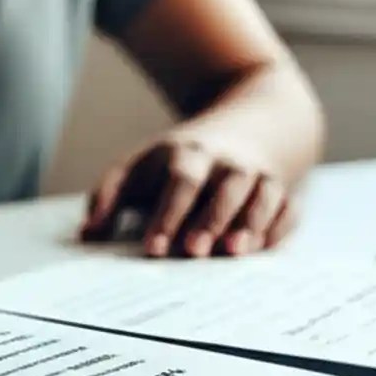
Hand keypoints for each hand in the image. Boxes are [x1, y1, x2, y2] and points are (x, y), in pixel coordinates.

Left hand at [79, 137, 296, 257]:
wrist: (249, 122)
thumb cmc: (178, 161)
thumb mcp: (139, 166)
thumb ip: (109, 197)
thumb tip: (87, 235)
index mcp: (189, 155)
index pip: (178, 184)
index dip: (166, 215)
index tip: (152, 249)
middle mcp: (229, 164)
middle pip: (223, 189)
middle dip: (209, 220)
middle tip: (193, 252)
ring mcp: (260, 176)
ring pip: (262, 196)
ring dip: (250, 223)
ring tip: (234, 252)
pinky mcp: (284, 192)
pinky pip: (288, 210)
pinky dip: (279, 229)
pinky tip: (264, 251)